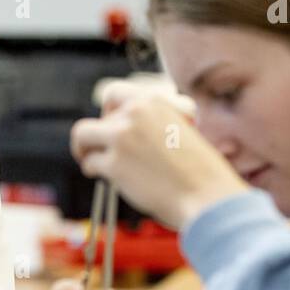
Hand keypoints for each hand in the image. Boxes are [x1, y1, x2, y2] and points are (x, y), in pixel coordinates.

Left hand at [70, 82, 248, 229]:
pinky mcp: (115, 163)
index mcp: (154, 101)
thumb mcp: (179, 129)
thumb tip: (116, 128)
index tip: (110, 127)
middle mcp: (135, 113)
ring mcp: (123, 137)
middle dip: (95, 136)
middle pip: (95, 118)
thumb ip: (151, 123)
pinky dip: (94, 172)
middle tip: (97, 151)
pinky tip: (108, 180)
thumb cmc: (199, 170)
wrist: (208, 195)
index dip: (106, 112)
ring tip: (92, 164)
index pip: (112, 94)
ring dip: (84, 150)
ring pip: (82, 135)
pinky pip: (90, 163)